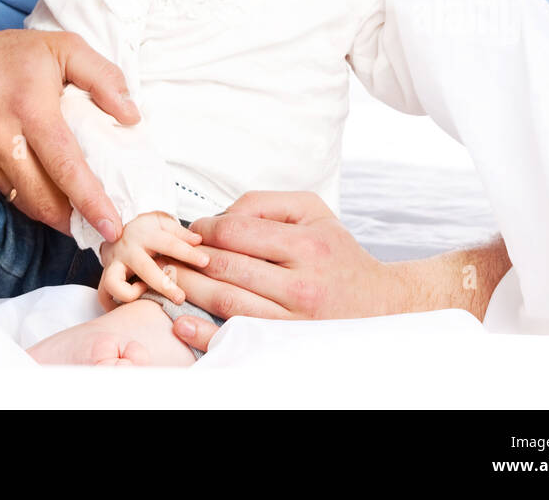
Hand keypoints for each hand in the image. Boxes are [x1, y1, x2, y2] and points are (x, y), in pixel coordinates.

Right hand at [0, 25, 140, 241]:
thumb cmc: (5, 53)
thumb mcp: (61, 47)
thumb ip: (102, 76)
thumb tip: (131, 116)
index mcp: (32, 109)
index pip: (65, 165)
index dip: (90, 200)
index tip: (113, 225)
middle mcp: (4, 141)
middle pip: (44, 200)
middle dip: (76, 222)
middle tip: (104, 231)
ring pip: (26, 204)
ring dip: (56, 217)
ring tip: (84, 220)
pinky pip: (9, 196)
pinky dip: (33, 203)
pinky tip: (53, 199)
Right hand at [98, 211, 208, 309]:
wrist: (115, 225)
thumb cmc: (144, 229)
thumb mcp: (162, 223)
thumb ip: (180, 233)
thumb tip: (198, 241)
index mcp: (144, 233)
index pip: (169, 243)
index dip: (188, 253)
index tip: (205, 261)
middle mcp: (127, 249)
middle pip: (144, 267)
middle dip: (163, 284)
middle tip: (180, 297)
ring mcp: (113, 264)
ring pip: (114, 283)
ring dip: (131, 294)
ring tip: (147, 295)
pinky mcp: (105, 277)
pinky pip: (104, 296)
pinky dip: (115, 305)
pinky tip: (133, 306)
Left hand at [155, 192, 403, 352]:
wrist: (380, 304)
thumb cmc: (337, 252)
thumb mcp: (313, 211)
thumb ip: (265, 204)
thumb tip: (221, 216)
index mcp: (307, 242)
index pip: (237, 231)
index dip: (205, 229)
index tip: (192, 231)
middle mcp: (302, 282)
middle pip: (228, 267)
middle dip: (189, 259)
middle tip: (167, 255)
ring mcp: (295, 318)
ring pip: (228, 301)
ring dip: (190, 290)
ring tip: (169, 280)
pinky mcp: (288, 344)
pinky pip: (239, 338)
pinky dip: (207, 333)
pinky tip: (183, 324)